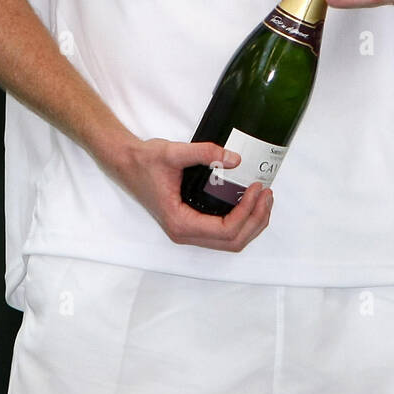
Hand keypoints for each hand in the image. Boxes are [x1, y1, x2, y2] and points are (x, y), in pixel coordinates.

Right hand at [110, 137, 273, 251]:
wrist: (127, 163)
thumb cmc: (145, 161)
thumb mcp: (174, 152)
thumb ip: (205, 153)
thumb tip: (236, 159)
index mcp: (180, 222)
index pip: (225, 229)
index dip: (246, 212)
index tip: (256, 188)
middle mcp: (185, 233)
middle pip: (232, 241)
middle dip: (255, 219)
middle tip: (267, 193)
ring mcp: (188, 231)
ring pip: (229, 240)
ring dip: (251, 223)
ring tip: (264, 198)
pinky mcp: (192, 223)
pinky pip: (222, 232)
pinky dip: (241, 221)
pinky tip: (249, 202)